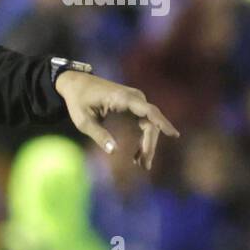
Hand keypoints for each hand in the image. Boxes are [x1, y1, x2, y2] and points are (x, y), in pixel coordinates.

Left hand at [54, 71, 179, 169]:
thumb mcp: (83, 121)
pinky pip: (144, 123)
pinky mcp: (134, 106)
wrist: (76, 83)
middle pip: (151, 122)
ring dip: (147, 144)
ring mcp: (136, 101)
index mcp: (122, 98)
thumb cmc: (78, 101)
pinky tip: (138, 155)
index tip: (173, 134)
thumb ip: (99, 135)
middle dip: (150, 145)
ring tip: (141, 164)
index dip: (162, 123)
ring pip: (149, 124)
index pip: (148, 111)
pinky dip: (143, 138)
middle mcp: (134, 97)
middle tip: (144, 166)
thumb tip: (114, 151)